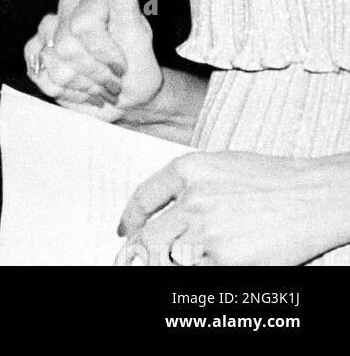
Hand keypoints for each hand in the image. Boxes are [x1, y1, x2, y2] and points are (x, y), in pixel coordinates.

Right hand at [24, 0, 161, 121]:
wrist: (129, 97)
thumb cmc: (137, 65)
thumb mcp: (137, 33)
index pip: (83, 24)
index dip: (103, 51)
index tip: (122, 65)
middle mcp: (67, 8)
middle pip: (67, 46)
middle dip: (95, 71)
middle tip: (112, 79)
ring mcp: (48, 30)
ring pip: (54, 63)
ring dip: (83, 84)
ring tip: (99, 85)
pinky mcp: (36, 54)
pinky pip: (40, 74)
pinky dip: (65, 90)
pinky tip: (79, 87)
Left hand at [117, 151, 349, 265]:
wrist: (311, 195)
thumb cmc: (273, 180)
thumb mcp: (222, 166)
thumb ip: (192, 185)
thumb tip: (169, 208)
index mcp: (187, 170)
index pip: (143, 198)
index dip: (130, 218)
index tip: (125, 230)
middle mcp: (191, 198)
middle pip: (150, 234)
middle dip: (143, 250)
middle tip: (140, 258)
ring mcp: (207, 229)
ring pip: (170, 256)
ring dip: (171, 262)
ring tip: (182, 260)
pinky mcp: (226, 257)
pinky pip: (200, 270)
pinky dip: (200, 270)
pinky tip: (210, 266)